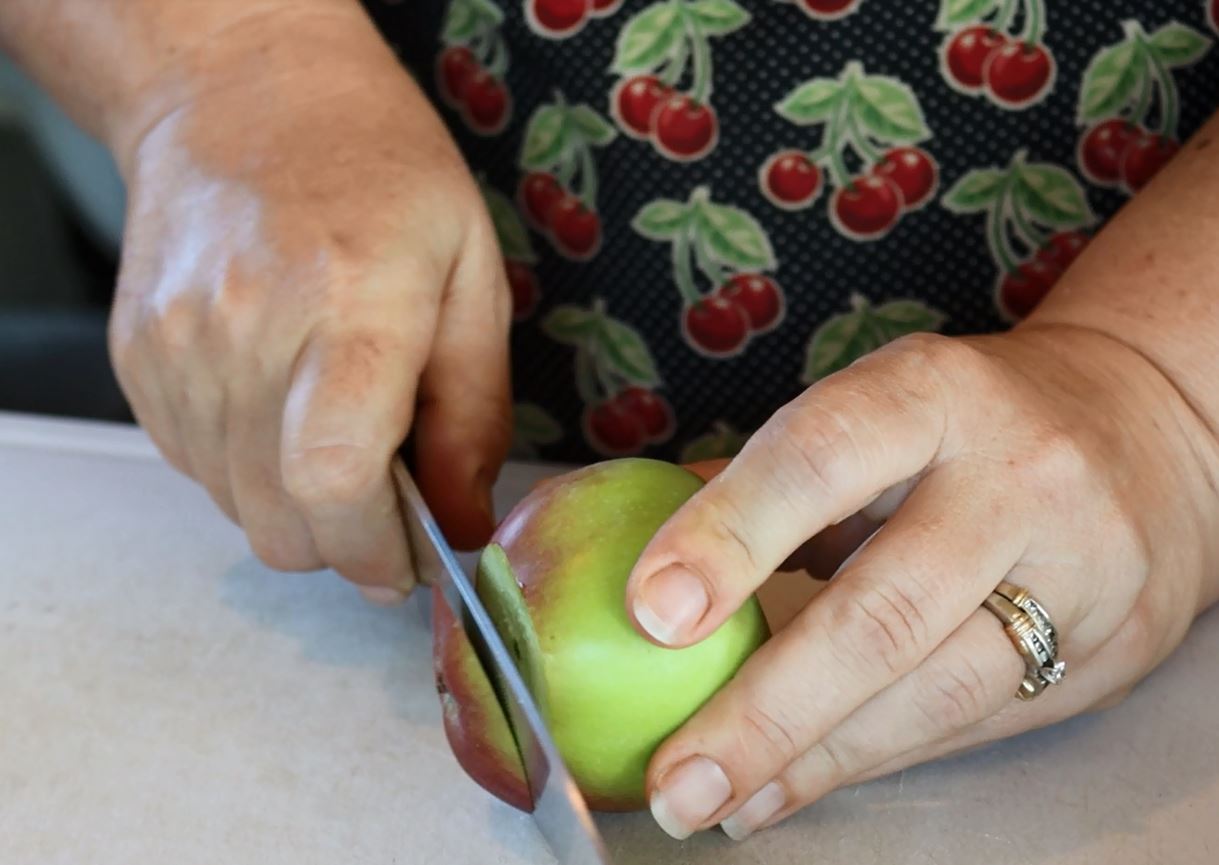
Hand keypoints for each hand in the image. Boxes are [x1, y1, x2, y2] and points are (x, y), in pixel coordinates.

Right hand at [108, 7, 510, 600]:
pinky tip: (285, 406)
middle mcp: (246, 333)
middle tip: (391, 501)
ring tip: (337, 427)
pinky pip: (198, 470)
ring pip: (239, 511)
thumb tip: (466, 523)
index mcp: (350, 306)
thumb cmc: (380, 173)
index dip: (378, 550)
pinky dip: (252, 470)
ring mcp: (178, 349)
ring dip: (300, 507)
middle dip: (349, 545)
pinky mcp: (139, 360)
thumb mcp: (473, 275)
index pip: (337, 481)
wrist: (244, 97)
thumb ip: (475, 413)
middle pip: (284, 523)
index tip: (412, 560)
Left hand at [626, 325, 1218, 839]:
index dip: (731, 533)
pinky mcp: (1107, 646)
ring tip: (718, 800)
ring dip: (812, 760)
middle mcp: (1013, 475)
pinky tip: (789, 787)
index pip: (819, 458)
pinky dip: (864, 761)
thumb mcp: (879, 405)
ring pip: (934, 689)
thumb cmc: (967, 422)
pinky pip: (968, 723)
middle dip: (768, 707)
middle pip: (885, 608)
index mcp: (930, 394)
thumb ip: (772, 476)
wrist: (1145, 431)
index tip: (649, 612)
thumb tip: (646, 557)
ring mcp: (1075, 566)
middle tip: (676, 775)